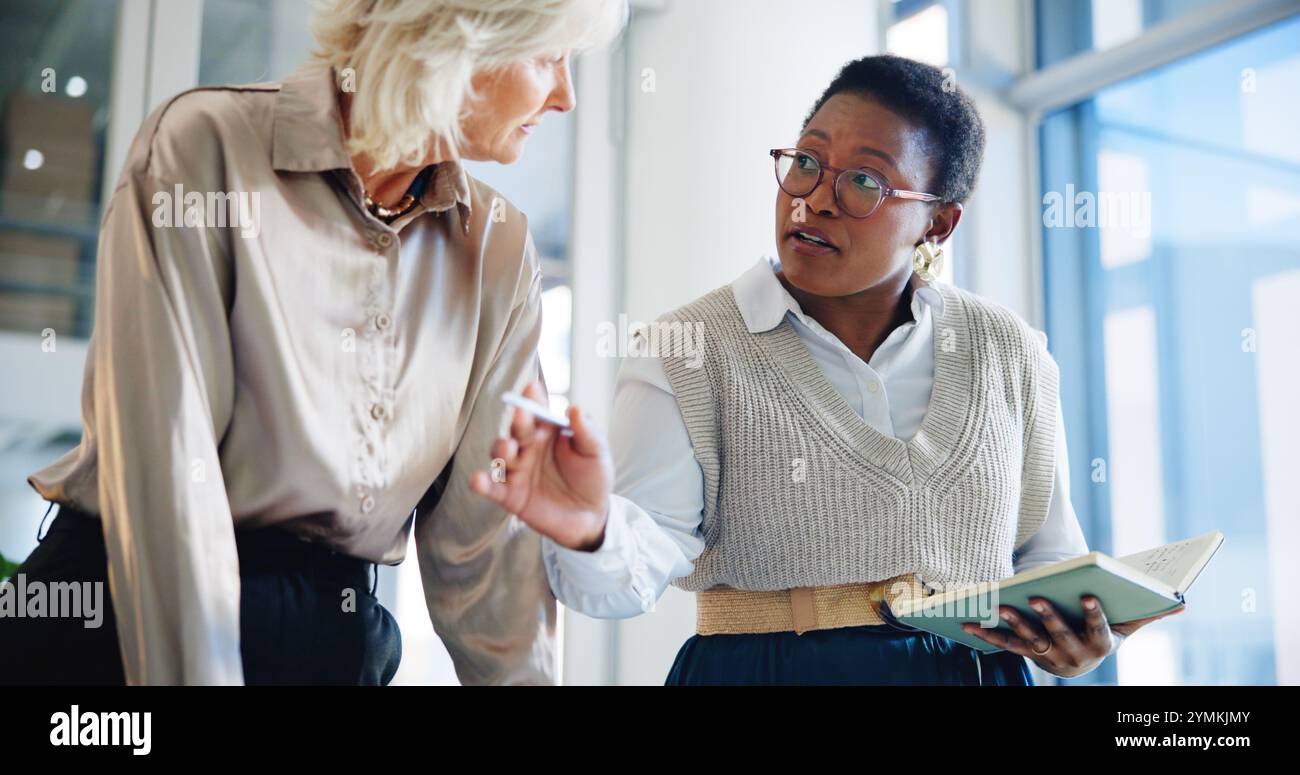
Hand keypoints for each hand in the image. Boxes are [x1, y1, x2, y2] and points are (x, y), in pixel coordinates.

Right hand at [468, 380, 613, 550]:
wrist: (592, 516)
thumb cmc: (593, 477)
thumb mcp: (596, 452)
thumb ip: (587, 432)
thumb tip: (574, 408)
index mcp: (548, 431)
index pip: (537, 410)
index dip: (532, 398)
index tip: (532, 388)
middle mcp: (528, 447)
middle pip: (517, 430)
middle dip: (517, 422)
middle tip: (521, 414)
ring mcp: (517, 470)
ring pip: (500, 454)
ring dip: (500, 449)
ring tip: (509, 448)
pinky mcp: (510, 495)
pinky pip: (492, 488)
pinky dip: (482, 483)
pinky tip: (478, 480)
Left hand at [961, 595, 1184, 677]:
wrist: (1082, 659)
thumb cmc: (1106, 632)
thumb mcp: (1128, 625)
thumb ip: (1148, 613)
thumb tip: (1181, 602)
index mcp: (1100, 646)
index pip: (1098, 631)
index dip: (1092, 615)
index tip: (1086, 595)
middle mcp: (1074, 656)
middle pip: (1060, 636)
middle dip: (1048, 617)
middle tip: (1036, 596)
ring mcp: (1048, 657)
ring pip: (1031, 642)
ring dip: (1015, 625)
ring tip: (1001, 606)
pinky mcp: (1027, 654)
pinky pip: (1007, 645)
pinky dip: (988, 633)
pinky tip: (968, 622)